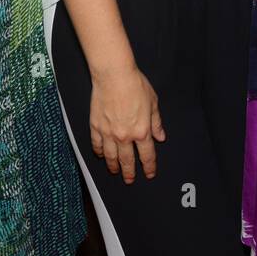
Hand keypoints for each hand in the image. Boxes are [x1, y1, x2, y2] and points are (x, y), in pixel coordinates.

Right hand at [89, 62, 165, 182]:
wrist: (114, 76)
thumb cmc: (135, 85)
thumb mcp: (153, 103)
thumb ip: (156, 123)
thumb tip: (160, 136)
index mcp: (141, 131)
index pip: (147, 155)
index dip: (149, 166)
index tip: (150, 173)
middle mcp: (125, 136)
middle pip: (127, 160)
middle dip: (130, 172)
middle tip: (130, 180)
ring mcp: (108, 133)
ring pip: (111, 156)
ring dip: (113, 166)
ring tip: (115, 172)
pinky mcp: (96, 126)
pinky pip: (97, 145)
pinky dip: (99, 152)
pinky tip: (101, 155)